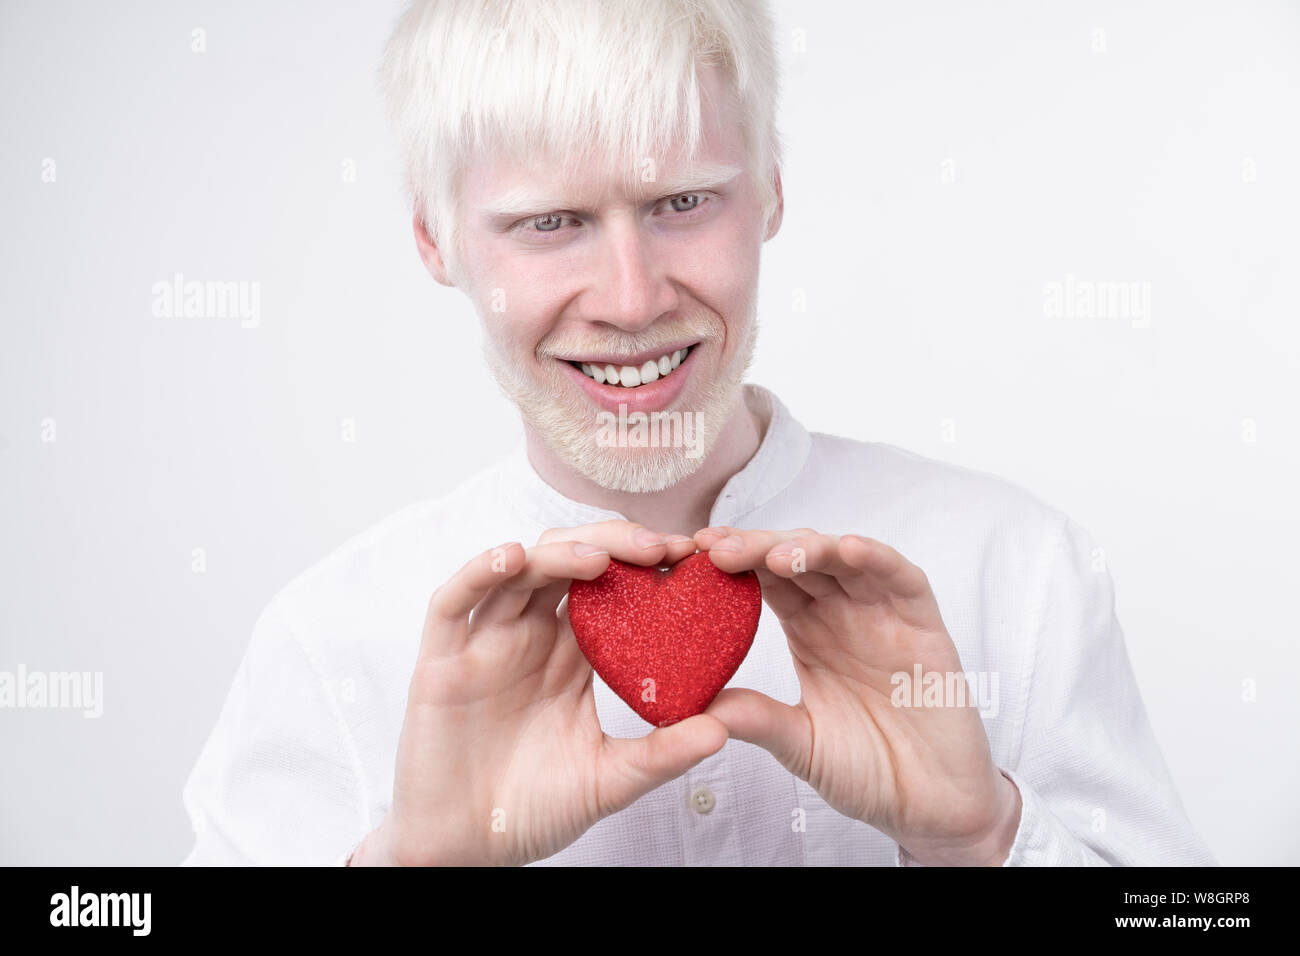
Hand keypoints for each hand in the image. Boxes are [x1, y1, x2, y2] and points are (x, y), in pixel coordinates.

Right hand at [350, 521, 727, 865]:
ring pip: (518, 571)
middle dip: (613, 544)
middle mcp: (530, 637)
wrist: (468, 850)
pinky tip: (512, 558)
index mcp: (573, 655)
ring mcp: (484, 643)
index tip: (690, 557)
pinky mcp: (440, 661)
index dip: (646, 565)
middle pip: (568, 562)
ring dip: (559, 553)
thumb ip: (662, 754)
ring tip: (600, 557)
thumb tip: (722, 729)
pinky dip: (478, 572)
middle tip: (659, 549)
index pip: (611, 588)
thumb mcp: (610, 780)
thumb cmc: (533, 810)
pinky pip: (452, 603)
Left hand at [694, 527, 1020, 865]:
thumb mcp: (800, 744)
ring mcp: (883, 614)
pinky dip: (876, 558)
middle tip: (717, 549)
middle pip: (796, 558)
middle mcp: (842, 613)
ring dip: (809, 547)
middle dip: (756, 547)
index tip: (691, 555)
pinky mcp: (923, 625)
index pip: (764, 580)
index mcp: (807, 631)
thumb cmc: (869, 769)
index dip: (731, 562)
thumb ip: (757, 719)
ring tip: (774, 554)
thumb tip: (696, 707)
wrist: (932, 806)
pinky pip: (902, 579)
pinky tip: (847, 549)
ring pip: (843, 559)